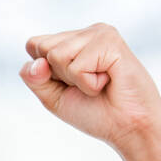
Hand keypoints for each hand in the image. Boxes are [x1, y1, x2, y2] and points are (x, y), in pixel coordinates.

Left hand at [19, 23, 160, 160]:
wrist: (127, 127)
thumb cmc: (94, 111)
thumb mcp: (53, 97)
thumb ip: (35, 79)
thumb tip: (36, 62)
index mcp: (70, 41)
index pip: (33, 45)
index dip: (43, 73)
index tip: (69, 84)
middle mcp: (84, 33)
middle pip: (42, 48)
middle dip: (58, 76)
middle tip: (87, 83)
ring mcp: (99, 33)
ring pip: (56, 55)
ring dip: (75, 80)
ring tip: (99, 82)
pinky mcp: (110, 41)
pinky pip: (77, 66)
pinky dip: (88, 84)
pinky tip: (108, 81)